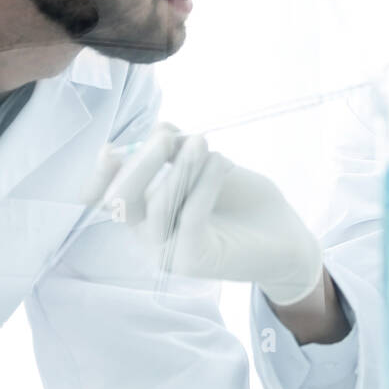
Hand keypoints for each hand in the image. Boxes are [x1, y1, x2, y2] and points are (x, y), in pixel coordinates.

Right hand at [94, 125, 323, 305]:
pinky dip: (203, 184)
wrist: (287, 237)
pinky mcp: (193, 260)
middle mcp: (150, 237)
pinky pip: (188, 217)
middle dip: (141, 163)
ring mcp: (169, 252)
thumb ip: (179, 152)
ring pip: (156, 207)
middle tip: (168, 137)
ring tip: (204, 142)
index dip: (101, 175)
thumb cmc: (245, 202)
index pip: (106, 197)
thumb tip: (160, 129)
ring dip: (179, 168)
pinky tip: (221, 162)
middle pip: (122, 201)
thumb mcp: (208, 167)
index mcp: (146, 213)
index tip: (112, 148)